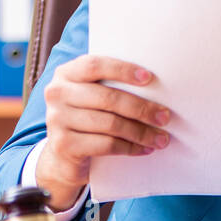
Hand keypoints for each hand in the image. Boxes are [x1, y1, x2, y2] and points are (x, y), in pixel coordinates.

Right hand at [36, 55, 170, 211]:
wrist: (62, 155)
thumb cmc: (87, 117)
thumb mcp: (91, 95)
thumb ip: (110, 85)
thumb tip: (157, 86)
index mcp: (66, 73)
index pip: (95, 65)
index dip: (123, 70)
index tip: (149, 79)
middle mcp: (57, 93)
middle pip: (107, 97)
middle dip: (141, 108)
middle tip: (164, 117)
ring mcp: (57, 120)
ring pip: (110, 124)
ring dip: (140, 132)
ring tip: (160, 138)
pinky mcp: (64, 145)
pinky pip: (105, 144)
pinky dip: (129, 148)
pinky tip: (143, 149)